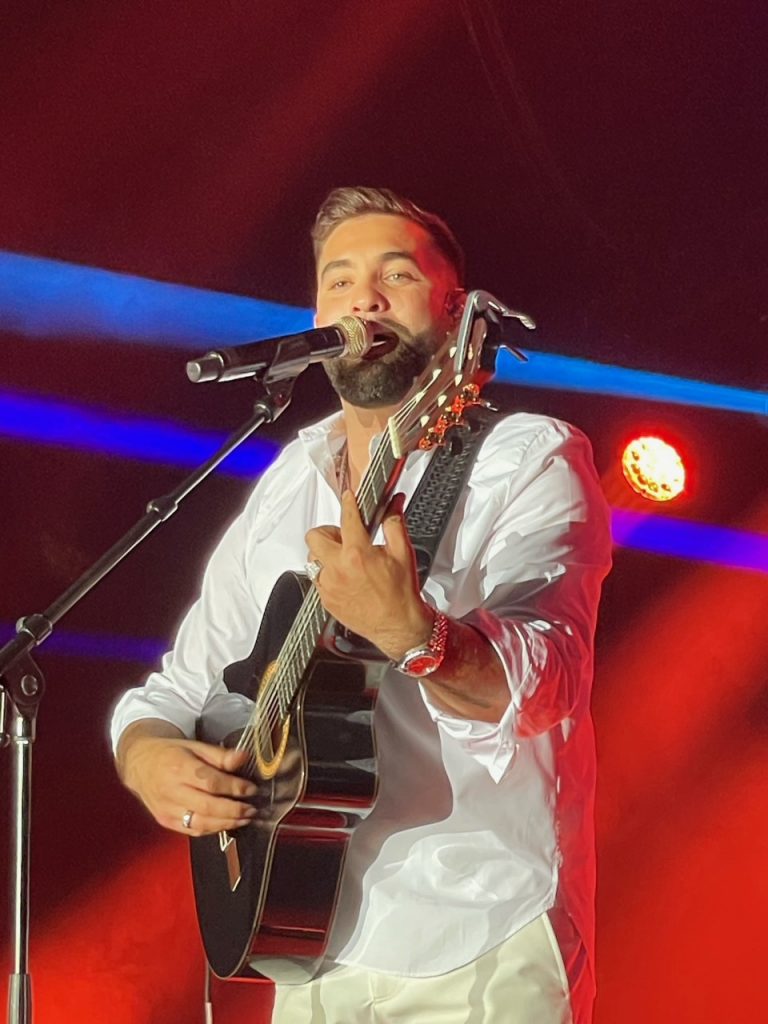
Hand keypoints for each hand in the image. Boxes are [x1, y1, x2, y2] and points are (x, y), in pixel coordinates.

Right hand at [118, 725, 258, 836]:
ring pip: (200, 823)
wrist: (140, 763)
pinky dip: (211, 829)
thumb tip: (243, 757)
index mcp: (178, 767)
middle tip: (251, 810)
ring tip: (244, 819)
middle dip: (234, 811)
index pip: (211, 782)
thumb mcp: (194, 746)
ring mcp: (166, 808)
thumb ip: (219, 755)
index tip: (251, 789)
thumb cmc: (170, 752)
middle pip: (207, 806)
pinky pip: (191, 829)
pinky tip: (225, 823)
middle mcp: (171, 790)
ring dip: (226, 823)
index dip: (234, 787)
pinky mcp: (164, 820)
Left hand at [305, 491, 432, 659]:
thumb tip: (394, 505)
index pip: (346, 518)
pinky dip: (327, 573)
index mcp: (358, 554)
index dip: (348, 503)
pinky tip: (345, 576)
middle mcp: (338, 569)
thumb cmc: (400, 594)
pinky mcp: (325, 599)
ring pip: (312, 558)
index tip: (349, 499)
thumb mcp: (403, 553)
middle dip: (328, 532)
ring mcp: (329, 586)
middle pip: (315, 536)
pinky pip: (316, 578)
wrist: (398, 626)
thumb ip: (394, 524)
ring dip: (325, 554)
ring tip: (344, 559)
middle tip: (343, 537)